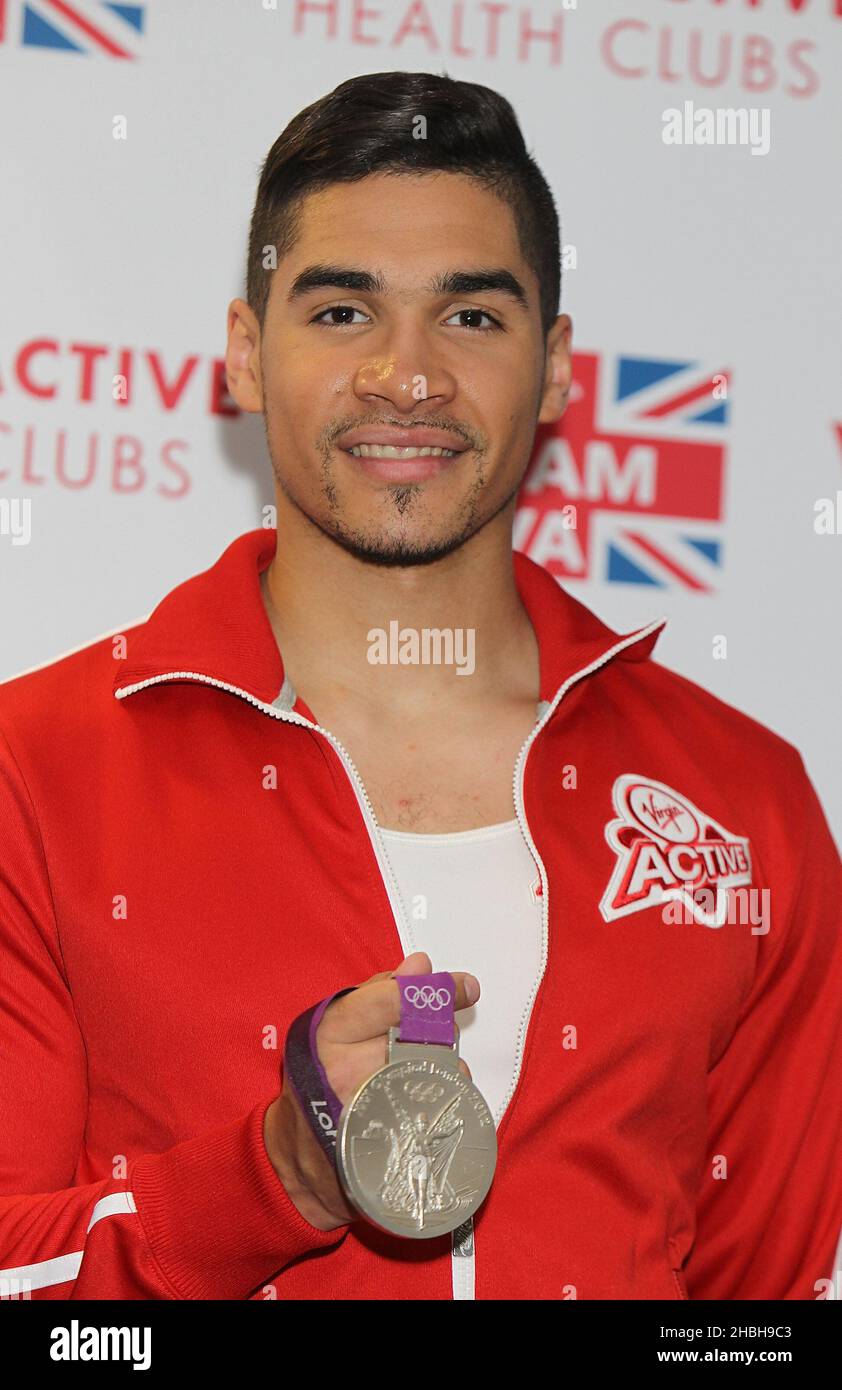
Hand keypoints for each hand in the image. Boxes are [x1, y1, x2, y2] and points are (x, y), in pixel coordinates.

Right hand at [264, 952, 479, 1230]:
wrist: (299, 1151)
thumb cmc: (319, 1077)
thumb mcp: (339, 1024)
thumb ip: (381, 993)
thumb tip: (421, 966)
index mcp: (333, 1032)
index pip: (394, 1001)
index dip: (437, 990)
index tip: (467, 986)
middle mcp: (350, 1071)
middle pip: (424, 1038)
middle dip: (441, 1034)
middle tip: (435, 1037)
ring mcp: (370, 1110)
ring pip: (438, 1075)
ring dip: (446, 1068)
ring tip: (423, 1073)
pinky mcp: (389, 1142)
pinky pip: (437, 1111)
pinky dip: (444, 1100)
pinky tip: (428, 1099)